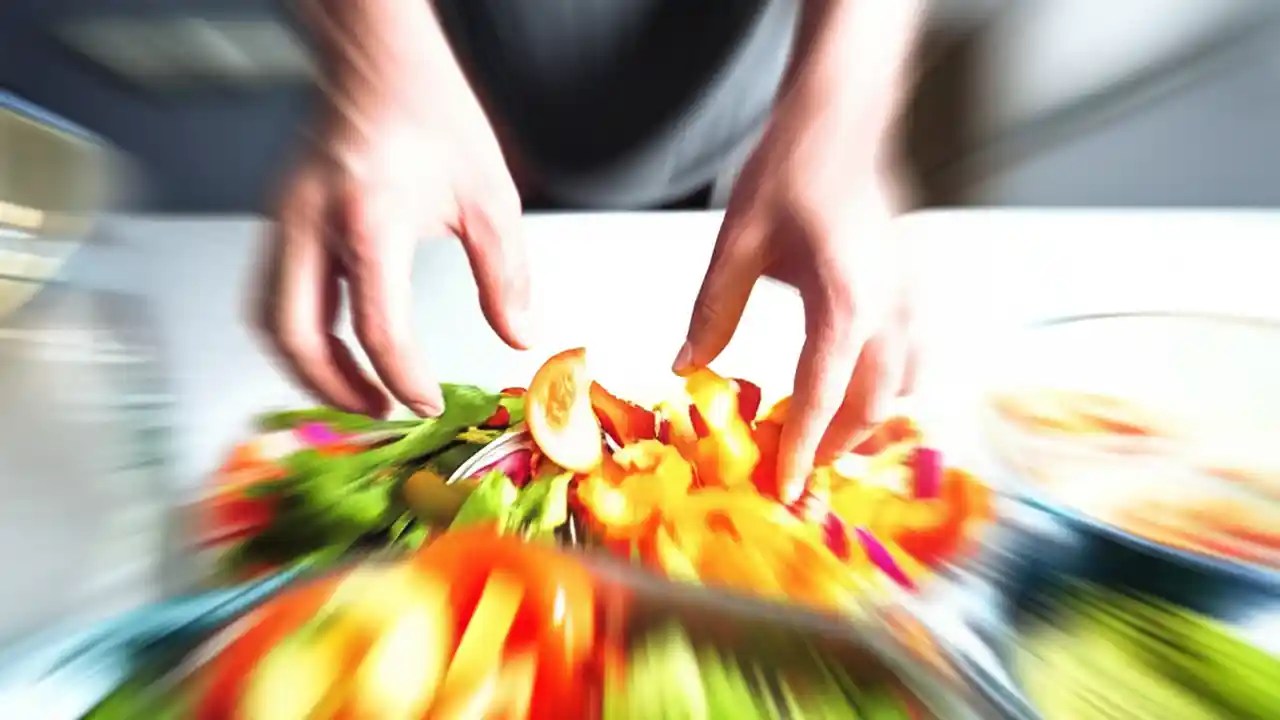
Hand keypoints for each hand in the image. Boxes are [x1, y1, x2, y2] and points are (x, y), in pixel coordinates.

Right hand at [258, 4, 530, 417]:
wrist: (378, 62)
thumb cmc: (430, 113)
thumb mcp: (488, 196)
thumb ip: (506, 274)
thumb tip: (519, 335)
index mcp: (370, 217)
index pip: (377, 327)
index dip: (403, 378)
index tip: (426, 400)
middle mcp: (313, 222)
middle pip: (298, 335)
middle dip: (336, 387)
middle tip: (379, 408)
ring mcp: (285, 220)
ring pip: (270, 319)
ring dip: (307, 366)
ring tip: (356, 387)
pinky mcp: (278, 220)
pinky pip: (270, 293)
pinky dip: (297, 333)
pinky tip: (336, 344)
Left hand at [674, 98, 916, 502]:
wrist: (839, 123)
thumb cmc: (791, 172)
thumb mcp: (736, 245)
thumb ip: (712, 312)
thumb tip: (686, 368)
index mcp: (845, 304)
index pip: (823, 398)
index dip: (802, 450)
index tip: (785, 488)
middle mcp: (888, 309)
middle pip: (874, 404)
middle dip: (838, 445)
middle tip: (800, 468)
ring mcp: (908, 297)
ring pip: (904, 383)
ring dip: (869, 417)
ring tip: (828, 434)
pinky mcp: (910, 285)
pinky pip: (914, 353)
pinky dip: (890, 382)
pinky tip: (858, 382)